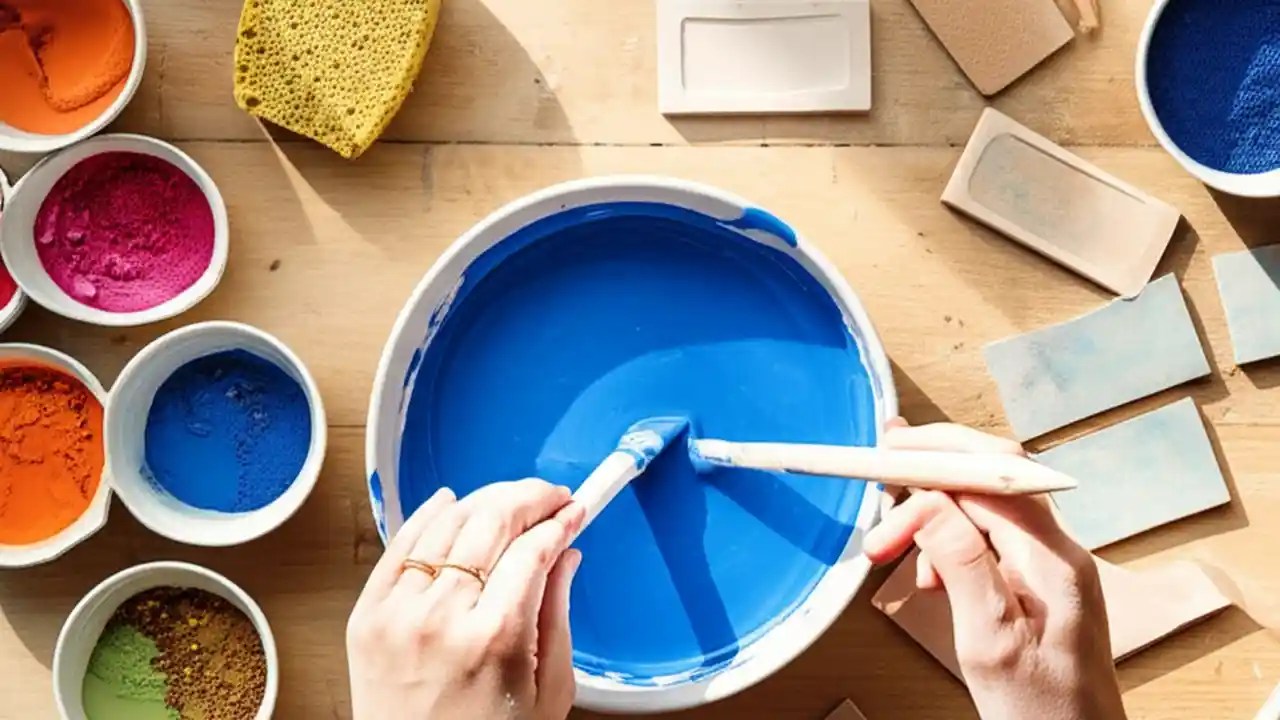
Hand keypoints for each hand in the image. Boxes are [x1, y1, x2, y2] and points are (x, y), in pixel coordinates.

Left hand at [347, 479, 585, 719]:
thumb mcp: (548, 690)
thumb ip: (557, 613)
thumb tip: (566, 555)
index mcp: (496, 639)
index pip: (534, 549)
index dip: (560, 521)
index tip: (575, 511)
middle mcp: (443, 618)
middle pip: (492, 521)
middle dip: (529, 497)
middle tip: (550, 496)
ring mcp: (399, 613)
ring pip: (448, 522)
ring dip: (486, 499)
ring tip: (510, 500)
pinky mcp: (368, 616)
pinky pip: (400, 545)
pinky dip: (428, 514)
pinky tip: (452, 502)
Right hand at [864, 420, 1125, 719]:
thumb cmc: (1042, 712)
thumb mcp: (990, 641)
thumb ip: (963, 564)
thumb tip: (931, 500)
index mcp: (1053, 559)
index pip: (991, 478)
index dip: (934, 460)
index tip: (884, 458)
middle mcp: (1057, 550)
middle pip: (992, 475)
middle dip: (932, 466)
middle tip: (879, 465)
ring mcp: (1048, 564)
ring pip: (985, 504)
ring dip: (932, 511)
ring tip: (888, 543)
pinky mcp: (1036, 581)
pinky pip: (988, 537)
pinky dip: (946, 541)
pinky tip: (926, 571)